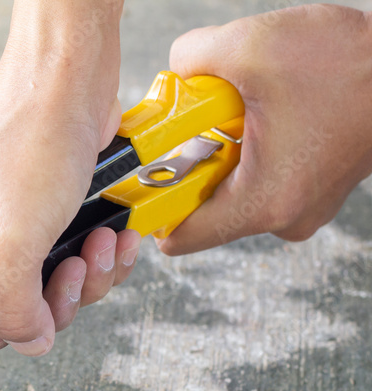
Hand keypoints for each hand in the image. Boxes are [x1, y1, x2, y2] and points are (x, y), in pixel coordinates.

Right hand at [0, 1, 136, 355]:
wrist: (69, 79)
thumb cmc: (25, 132)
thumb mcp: (7, 243)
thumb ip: (11, 311)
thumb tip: (28, 339)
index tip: (28, 319)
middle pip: (1, 308)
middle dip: (53, 298)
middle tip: (70, 272)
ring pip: (38, 289)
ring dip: (82, 277)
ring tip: (94, 246)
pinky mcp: (28, 215)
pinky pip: (59, 262)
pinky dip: (91, 258)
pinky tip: (105, 236)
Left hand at [158, 5, 371, 255]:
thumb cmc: (350, 63)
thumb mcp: (249, 45)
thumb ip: (190, 58)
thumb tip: (173, 71)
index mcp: (262, 203)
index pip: (178, 238)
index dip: (153, 206)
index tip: (146, 172)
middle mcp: (283, 218)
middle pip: (202, 210)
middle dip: (190, 166)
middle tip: (196, 124)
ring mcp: (303, 207)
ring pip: (233, 191)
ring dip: (223, 152)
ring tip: (241, 111)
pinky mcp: (315, 189)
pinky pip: (262, 178)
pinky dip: (252, 149)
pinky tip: (265, 113)